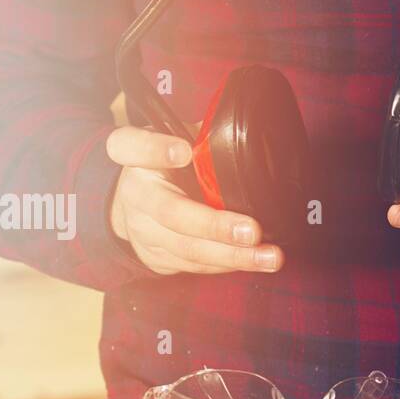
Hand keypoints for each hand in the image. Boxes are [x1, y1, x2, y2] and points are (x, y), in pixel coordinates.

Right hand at [106, 126, 282, 274]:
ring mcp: (145, 233)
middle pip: (172, 214)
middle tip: (253, 231)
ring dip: (233, 255)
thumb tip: (247, 133)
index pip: (132, 146)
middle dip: (216, 226)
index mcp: (135, 158)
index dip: (156, 149)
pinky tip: (255, 260)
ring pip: (189, 249)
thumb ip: (198, 135)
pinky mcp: (158, 259)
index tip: (183, 150)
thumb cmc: (163, 168)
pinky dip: (229, 264)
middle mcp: (135, 197)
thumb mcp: (173, 140)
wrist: (131, 209)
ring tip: (269, 256)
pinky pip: (197, 265)